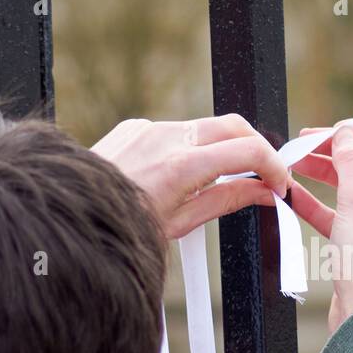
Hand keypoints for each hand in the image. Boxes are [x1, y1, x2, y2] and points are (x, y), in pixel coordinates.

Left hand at [91, 114, 289, 238]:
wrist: (73, 216)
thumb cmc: (123, 227)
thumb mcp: (182, 223)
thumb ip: (228, 200)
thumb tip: (264, 192)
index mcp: (183, 166)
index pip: (249, 150)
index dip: (273, 166)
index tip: (278, 184)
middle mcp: (167, 137)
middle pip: (234, 126)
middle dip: (256, 147)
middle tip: (264, 175)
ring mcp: (150, 127)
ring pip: (204, 129)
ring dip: (220, 150)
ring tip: (216, 184)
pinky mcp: (135, 126)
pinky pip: (174, 132)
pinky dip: (188, 149)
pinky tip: (175, 176)